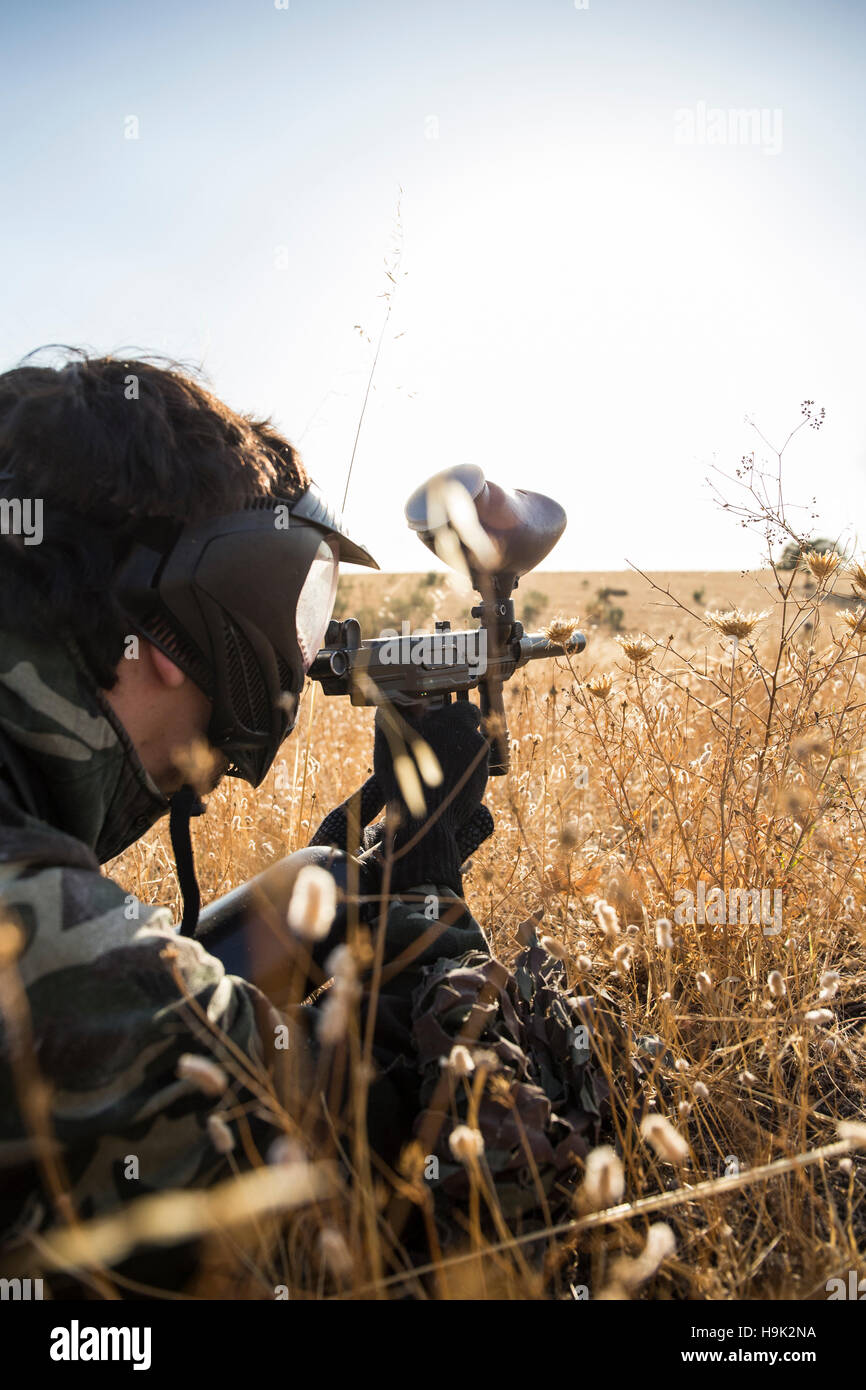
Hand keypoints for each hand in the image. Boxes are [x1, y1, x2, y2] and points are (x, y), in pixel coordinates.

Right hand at [373, 700, 490, 894]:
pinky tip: (437, 787)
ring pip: (468, 755)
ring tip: (429, 774)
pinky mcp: (480, 787)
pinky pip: (469, 776)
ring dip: (454, 759)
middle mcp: (475, 740)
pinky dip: (457, 778)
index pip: (465, 710)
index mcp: (458, 721)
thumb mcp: (389, 736)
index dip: (451, 716)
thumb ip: (394, 714)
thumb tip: (391, 703)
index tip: (437, 724)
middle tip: (428, 750)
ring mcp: (480, 765)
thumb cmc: (406, 773)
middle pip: (466, 733)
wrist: (424, 820)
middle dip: (451, 739)